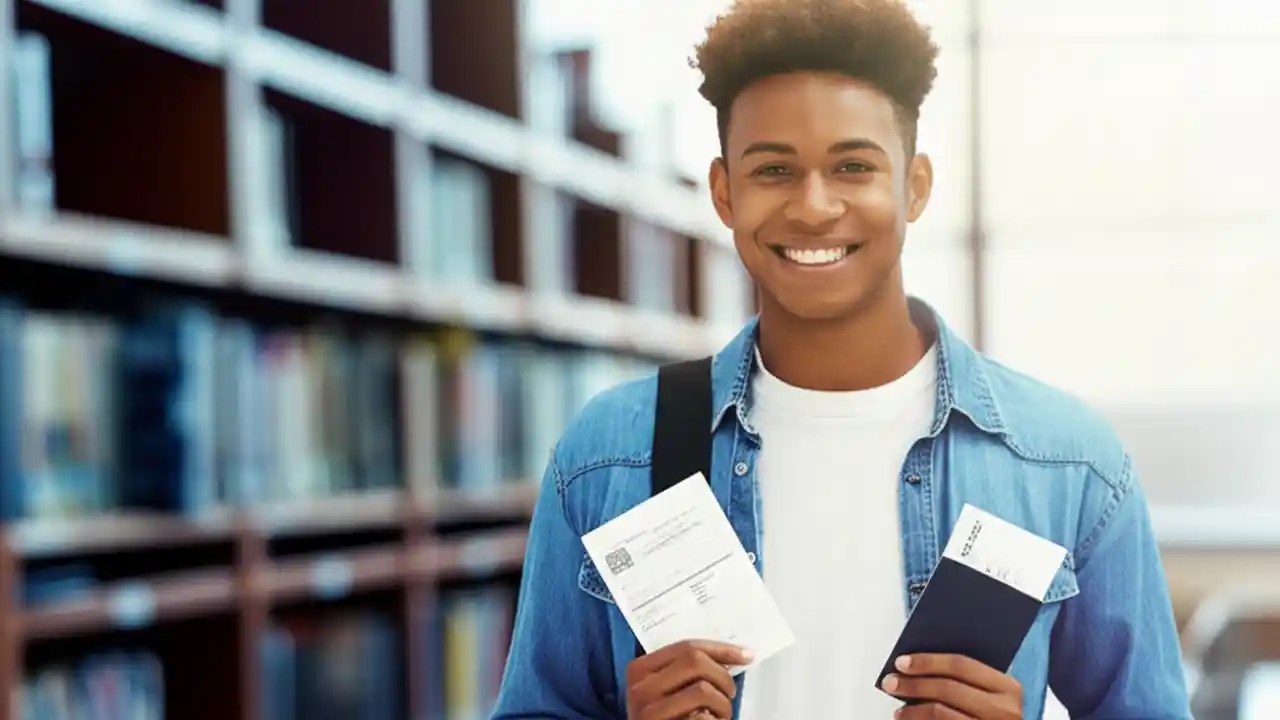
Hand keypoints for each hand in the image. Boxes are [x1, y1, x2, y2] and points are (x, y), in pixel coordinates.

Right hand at [625, 639, 750, 719]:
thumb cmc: (666, 718)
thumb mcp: (667, 689)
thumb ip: (688, 670)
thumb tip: (733, 656)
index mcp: (640, 670)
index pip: (686, 647)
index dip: (721, 650)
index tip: (745, 656)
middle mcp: (640, 689)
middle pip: (695, 662)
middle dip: (723, 676)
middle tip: (730, 692)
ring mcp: (649, 713)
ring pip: (702, 690)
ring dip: (722, 704)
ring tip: (720, 714)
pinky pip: (702, 718)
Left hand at [881, 654, 1021, 718]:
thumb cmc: (995, 714)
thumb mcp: (992, 695)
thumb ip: (967, 679)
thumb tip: (918, 666)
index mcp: (1008, 687)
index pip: (960, 665)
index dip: (927, 662)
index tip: (901, 662)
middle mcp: (1004, 710)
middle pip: (948, 689)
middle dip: (914, 684)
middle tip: (890, 682)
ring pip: (941, 714)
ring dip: (913, 711)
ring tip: (898, 710)